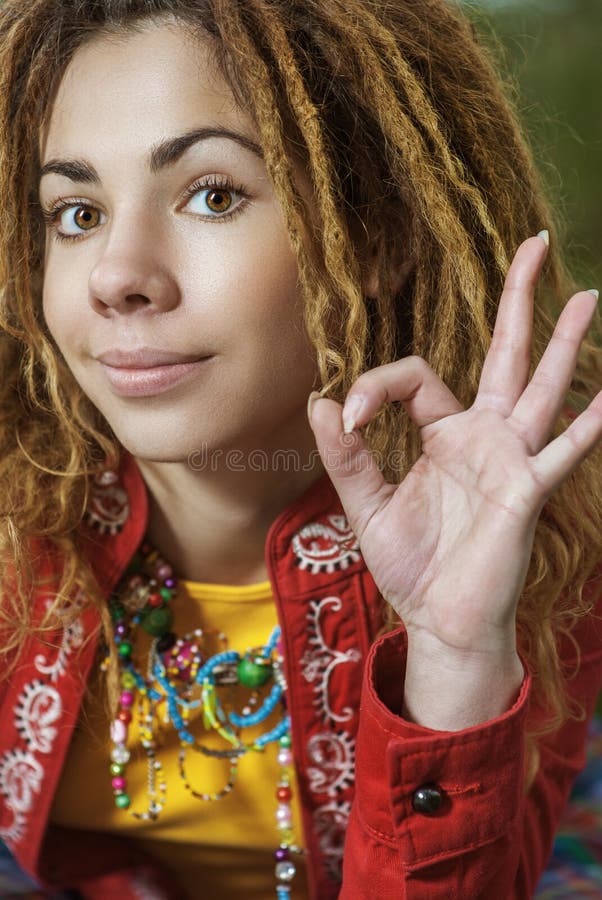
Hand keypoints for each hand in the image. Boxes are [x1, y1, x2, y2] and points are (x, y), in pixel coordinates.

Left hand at [307, 234, 600, 727]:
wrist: (438, 618)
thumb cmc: (410, 564)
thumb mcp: (365, 504)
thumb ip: (345, 455)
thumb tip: (320, 400)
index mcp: (444, 434)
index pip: (414, 377)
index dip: (374, 386)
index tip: (345, 420)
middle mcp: (483, 437)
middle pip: (504, 356)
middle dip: (518, 302)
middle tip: (536, 243)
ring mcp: (510, 460)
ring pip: (541, 390)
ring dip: (565, 344)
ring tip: (588, 297)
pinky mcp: (524, 493)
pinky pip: (559, 454)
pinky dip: (585, 428)